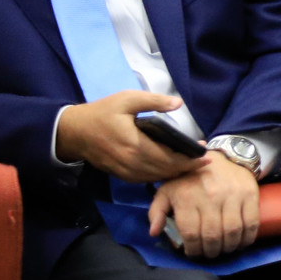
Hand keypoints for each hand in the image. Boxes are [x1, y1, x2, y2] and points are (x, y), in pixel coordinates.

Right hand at [55, 91, 206, 182]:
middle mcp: (132, 162)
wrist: (74, 132)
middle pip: (166, 171)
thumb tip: (178, 103)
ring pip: (157, 178)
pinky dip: (161, 176)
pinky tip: (171, 169)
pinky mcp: (121, 175)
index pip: (169, 158)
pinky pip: (146, 180)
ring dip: (175, 173)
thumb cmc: (101, 113)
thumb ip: (153, 101)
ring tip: (191, 165)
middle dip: (187, 168)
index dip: (190, 160)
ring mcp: (126, 171)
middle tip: (204, 161)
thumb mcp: (126, 99)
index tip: (206, 156)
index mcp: (135, 145)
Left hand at [148, 152, 260, 257]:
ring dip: (228, 247)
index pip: (191, 234)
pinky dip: (247, 238)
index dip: (193, 250)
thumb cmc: (191, 177)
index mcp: (187, 197)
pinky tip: (241, 243)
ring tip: (224, 249)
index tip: (194, 253)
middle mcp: (209, 196)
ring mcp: (232, 195)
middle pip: (212, 236)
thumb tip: (154, 232)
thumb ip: (157, 211)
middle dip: (211, 251)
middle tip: (210, 254)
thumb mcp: (168, 190)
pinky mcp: (249, 194)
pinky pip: (251, 223)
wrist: (222, 156)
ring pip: (232, 231)